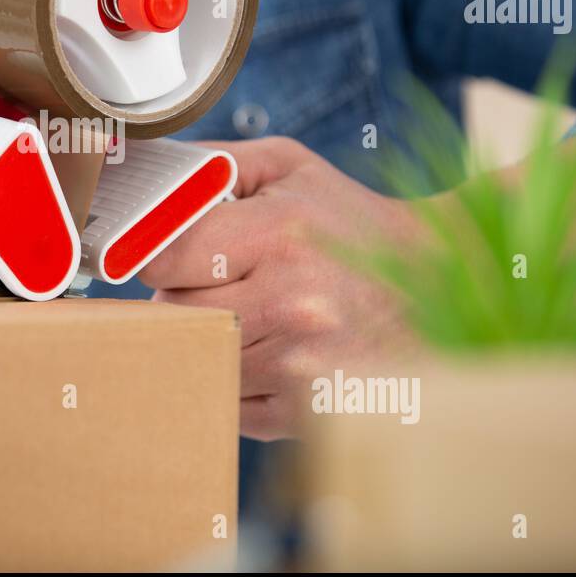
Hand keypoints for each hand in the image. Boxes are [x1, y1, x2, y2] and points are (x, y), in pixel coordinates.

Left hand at [138, 137, 422, 440]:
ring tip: (248, 306)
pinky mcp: (298, 412)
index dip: (156, 251)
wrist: (433, 283)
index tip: (169, 248)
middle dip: (183, 290)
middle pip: (171, 310)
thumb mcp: (287, 166)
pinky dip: (232, 372)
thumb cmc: (347, 219)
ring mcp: (293, 366)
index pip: (161, 258)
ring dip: (206, 333)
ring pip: (194, 355)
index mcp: (275, 238)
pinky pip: (223, 396)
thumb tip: (141, 176)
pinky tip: (266, 345)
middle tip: (219, 275)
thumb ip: (209, 164)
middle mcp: (285, 306)